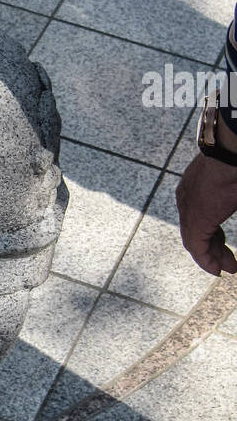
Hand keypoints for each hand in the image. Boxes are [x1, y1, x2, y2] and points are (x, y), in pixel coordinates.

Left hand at [176, 152, 236, 274]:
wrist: (231, 151)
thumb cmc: (234, 162)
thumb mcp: (229, 183)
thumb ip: (227, 198)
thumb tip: (231, 201)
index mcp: (196, 187)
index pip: (200, 216)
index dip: (213, 233)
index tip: (223, 245)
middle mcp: (188, 198)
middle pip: (197, 230)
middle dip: (215, 248)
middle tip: (229, 263)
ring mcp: (189, 209)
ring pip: (196, 240)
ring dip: (212, 257)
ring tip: (227, 269)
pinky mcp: (195, 220)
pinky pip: (196, 247)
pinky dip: (206, 260)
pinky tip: (217, 270)